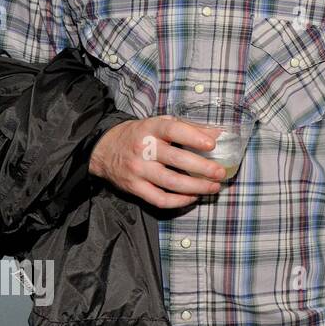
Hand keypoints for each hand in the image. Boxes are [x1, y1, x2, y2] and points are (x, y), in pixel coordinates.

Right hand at [88, 116, 225, 207]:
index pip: (173, 131)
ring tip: (213, 187)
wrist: (104, 148)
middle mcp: (143, 149)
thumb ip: (189, 128)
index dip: (194, 137)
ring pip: (170, 182)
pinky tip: (193, 197)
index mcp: (151, 129)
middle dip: (202, 168)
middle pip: (176, 159)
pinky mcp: (134, 187)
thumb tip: (218, 133)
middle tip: (220, 172)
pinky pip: (159, 199)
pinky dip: (179, 201)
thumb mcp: (160, 124)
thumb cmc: (140, 135)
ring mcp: (138, 170)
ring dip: (196, 187)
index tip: (212, 144)